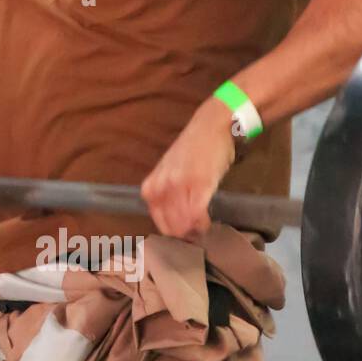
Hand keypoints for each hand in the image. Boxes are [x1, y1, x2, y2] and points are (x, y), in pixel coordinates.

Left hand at [141, 98, 236, 240]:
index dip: (173, 232)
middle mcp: (161, 188)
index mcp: (150, 187)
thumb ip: (165, 193)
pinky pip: (197, 215)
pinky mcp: (199, 184)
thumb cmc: (192, 149)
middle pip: (171, 227)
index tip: (184, 234)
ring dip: (195, 230)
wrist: (210, 126)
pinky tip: (207, 222)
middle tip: (195, 233)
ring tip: (202, 227)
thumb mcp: (168, 173)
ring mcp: (179, 186)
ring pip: (184, 224)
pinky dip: (202, 224)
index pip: (159, 222)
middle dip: (185, 234)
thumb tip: (171, 218)